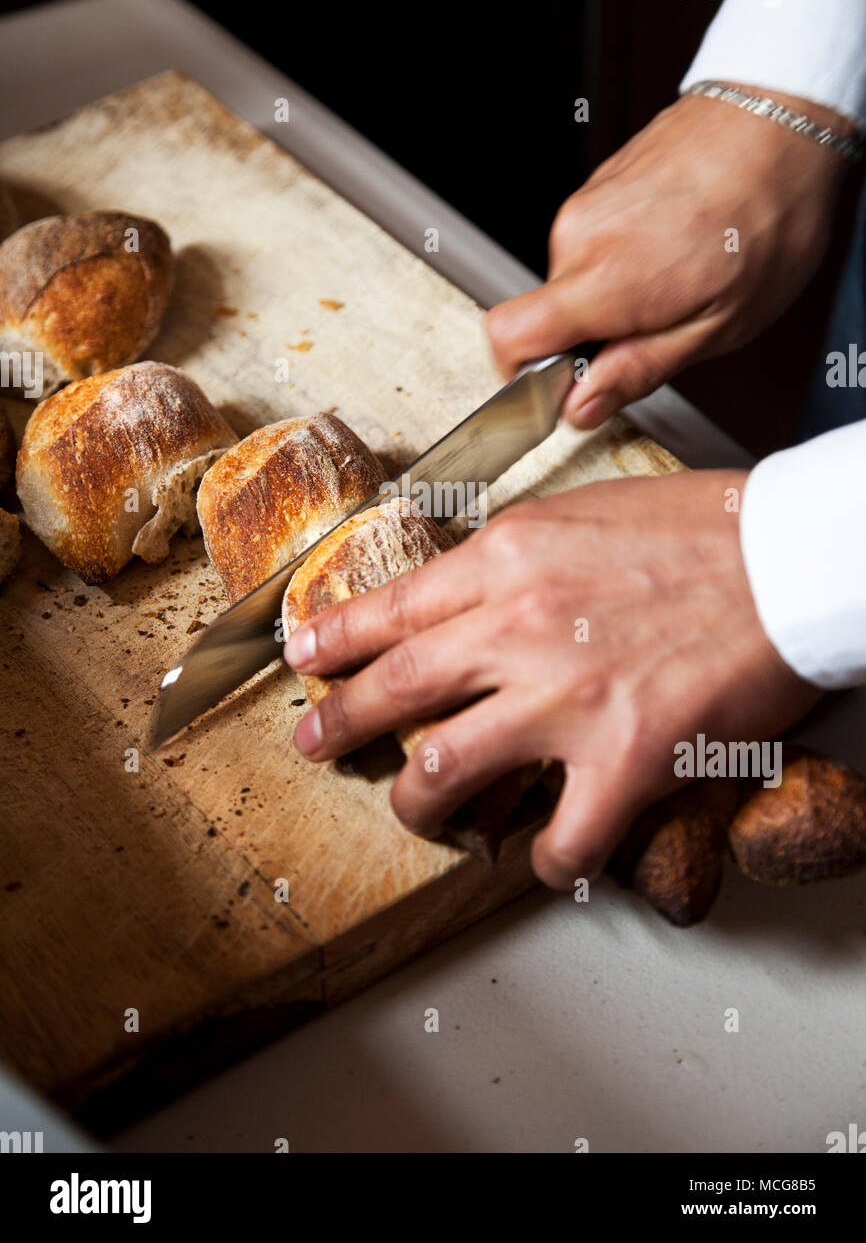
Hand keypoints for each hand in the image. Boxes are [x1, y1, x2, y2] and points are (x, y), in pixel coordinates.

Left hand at [287, 471, 818, 889]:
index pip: (392, 607)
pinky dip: (546, 860)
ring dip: (415, 805)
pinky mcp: (623, 761)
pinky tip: (543, 856)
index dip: (335, 638)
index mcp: (508, 561)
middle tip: (313, 743)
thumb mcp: (585, 511)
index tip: (305, 657)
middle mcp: (518, 630)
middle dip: (338, 724)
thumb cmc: (705, 529)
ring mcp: (565, 701)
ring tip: (413, 814)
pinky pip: (560, 840)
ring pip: (444, 770)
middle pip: (395, 689)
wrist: (790, 560)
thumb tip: (478, 589)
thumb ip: (518, 554)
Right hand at [486, 88, 852, 428]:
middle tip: (660, 325)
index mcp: (602, 281)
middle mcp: (579, 237)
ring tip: (678, 276)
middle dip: (592, 334)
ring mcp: (585, 203)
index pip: (507, 337)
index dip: (522, 373)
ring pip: (573, 278)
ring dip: (613, 293)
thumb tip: (581, 406)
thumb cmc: (768, 214)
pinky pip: (592, 242)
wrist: (785, 120)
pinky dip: (624, 257)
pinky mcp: (598, 183)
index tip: (562, 385)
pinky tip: (675, 245)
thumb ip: (638, 370)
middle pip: (546, 313)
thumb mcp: (719, 326)